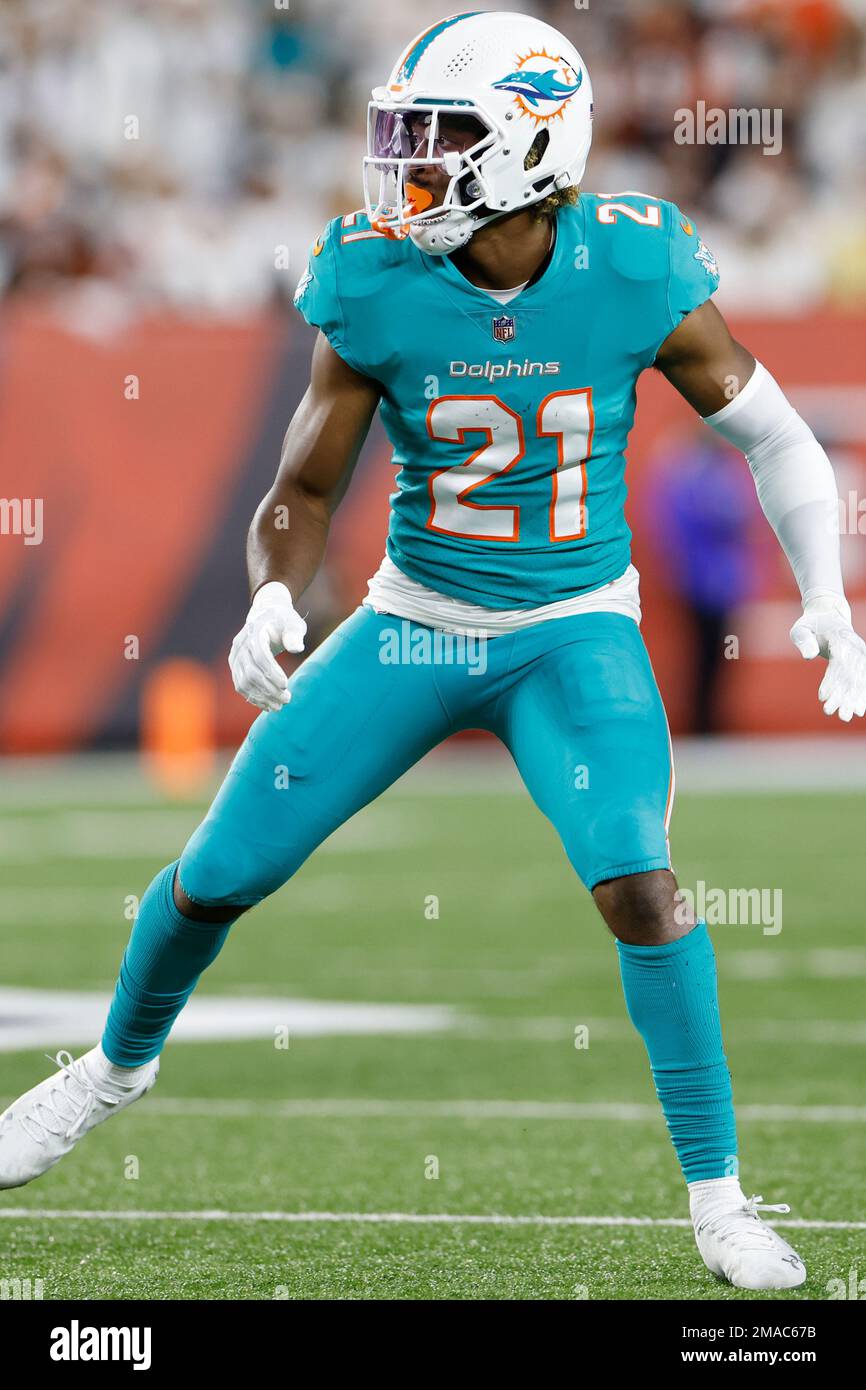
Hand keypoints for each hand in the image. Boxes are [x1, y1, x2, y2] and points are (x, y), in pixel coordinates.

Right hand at [228, 582, 306, 711]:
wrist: (265, 616)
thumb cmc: (283, 621)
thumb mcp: (293, 623)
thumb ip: (295, 634)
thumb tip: (297, 648)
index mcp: (254, 632)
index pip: (260, 656)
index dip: (272, 672)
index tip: (285, 685)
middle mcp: (241, 645)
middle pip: (251, 672)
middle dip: (269, 689)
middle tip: (287, 699)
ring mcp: (235, 656)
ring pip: (244, 682)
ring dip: (261, 696)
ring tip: (278, 706)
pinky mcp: (235, 666)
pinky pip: (240, 685)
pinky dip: (252, 697)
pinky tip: (267, 705)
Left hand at [790, 596, 865, 721]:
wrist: (829, 615)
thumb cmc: (812, 624)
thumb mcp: (802, 628)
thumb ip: (804, 640)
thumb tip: (808, 656)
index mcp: (841, 640)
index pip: (838, 663)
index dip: (832, 681)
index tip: (822, 697)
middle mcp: (855, 648)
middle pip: (851, 675)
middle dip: (845, 697)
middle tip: (838, 716)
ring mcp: (860, 655)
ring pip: (858, 680)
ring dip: (854, 700)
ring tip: (846, 717)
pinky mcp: (861, 661)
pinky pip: (862, 679)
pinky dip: (860, 694)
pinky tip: (858, 710)